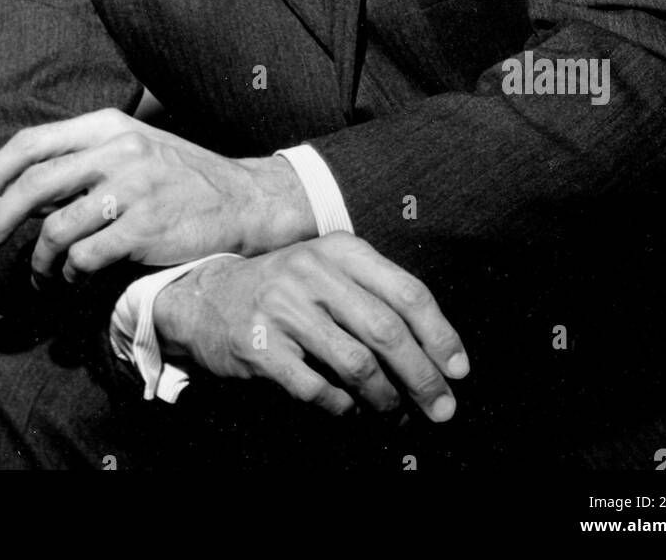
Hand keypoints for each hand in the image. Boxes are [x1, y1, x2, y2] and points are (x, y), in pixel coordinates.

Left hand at [0, 108, 316, 278]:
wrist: (243, 200)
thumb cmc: (179, 177)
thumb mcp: (134, 147)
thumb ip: (85, 159)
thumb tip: (20, 188)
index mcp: (108, 126)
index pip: (34, 141)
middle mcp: (119, 151)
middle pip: (36, 183)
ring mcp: (134, 189)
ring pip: (58, 229)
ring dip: (40, 260)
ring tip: (42, 274)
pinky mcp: (145, 228)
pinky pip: (87, 257)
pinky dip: (72, 272)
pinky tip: (76, 276)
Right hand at [153, 232, 469, 421]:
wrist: (206, 297)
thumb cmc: (285, 290)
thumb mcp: (328, 271)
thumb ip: (375, 295)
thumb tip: (434, 351)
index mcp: (340, 250)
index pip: (407, 292)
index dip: (441, 335)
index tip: (459, 370)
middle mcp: (313, 272)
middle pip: (387, 331)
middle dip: (423, 377)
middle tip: (442, 409)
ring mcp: (283, 308)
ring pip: (357, 364)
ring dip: (386, 399)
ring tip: (395, 414)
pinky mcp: (259, 346)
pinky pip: (316, 388)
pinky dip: (342, 407)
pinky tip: (349, 411)